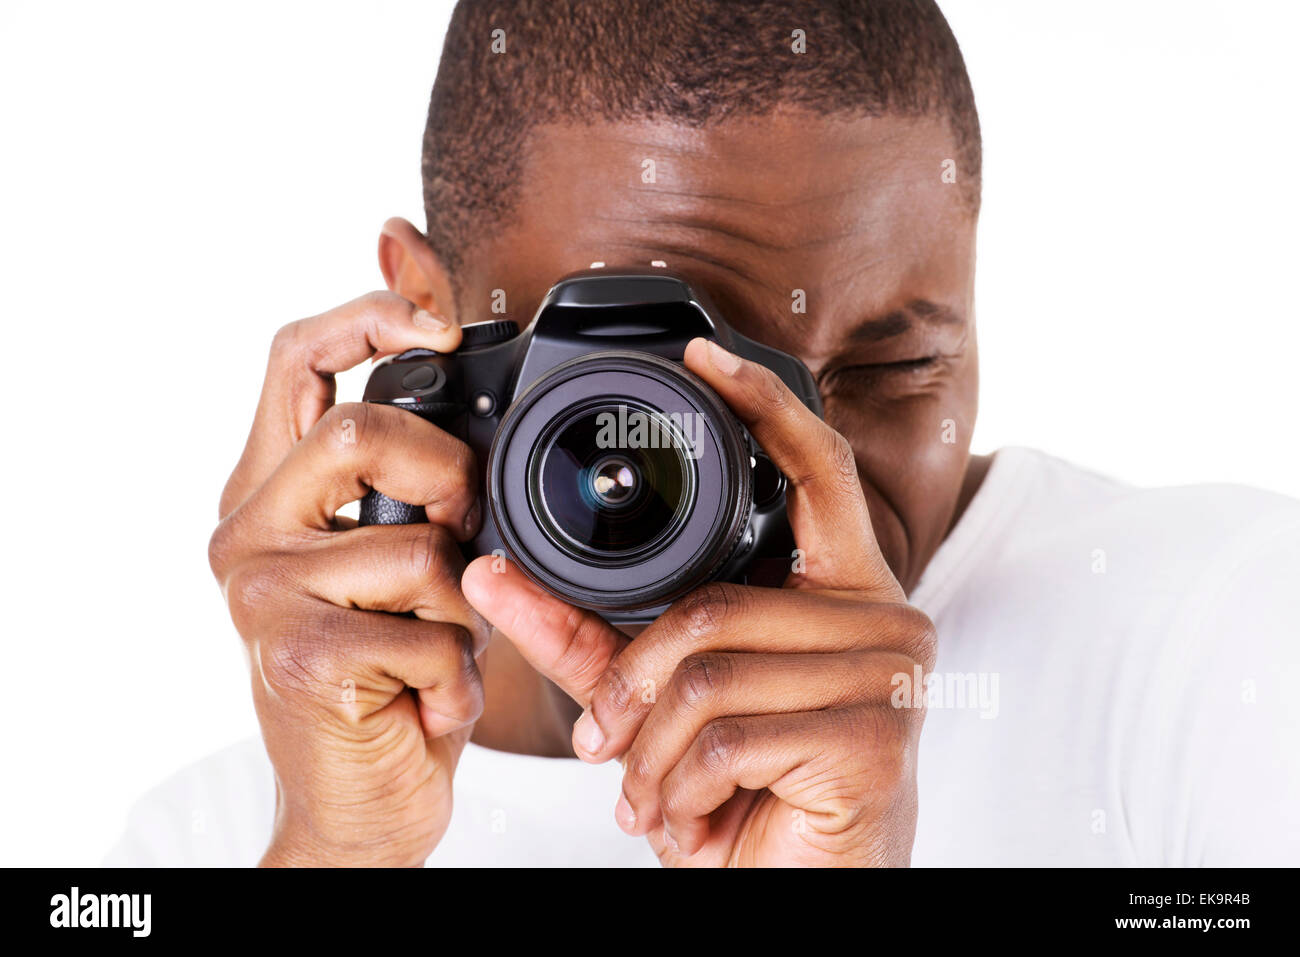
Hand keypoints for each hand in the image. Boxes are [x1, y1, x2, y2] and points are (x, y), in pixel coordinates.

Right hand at [208, 292, 489, 866]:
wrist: (359, 804)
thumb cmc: (392, 674)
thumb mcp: (406, 562)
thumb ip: (414, 478)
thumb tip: (450, 342)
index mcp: (271, 492)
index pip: (294, 358)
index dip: (366, 315)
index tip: (435, 318)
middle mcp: (248, 533)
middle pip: (357, 433)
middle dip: (446, 480)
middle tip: (458, 537)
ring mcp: (263, 595)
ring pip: (417, 549)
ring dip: (462, 611)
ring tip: (434, 651)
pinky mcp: (297, 658)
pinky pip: (433, 634)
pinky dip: (458, 678)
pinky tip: (425, 702)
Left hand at [463, 337, 935, 866]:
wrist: (801, 893)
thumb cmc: (747, 791)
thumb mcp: (657, 702)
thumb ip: (582, 633)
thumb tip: (489, 570)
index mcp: (841, 588)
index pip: (815, 469)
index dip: (763, 404)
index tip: (704, 354)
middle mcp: (883, 617)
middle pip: (711, 603)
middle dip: (631, 686)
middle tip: (609, 743)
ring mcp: (890, 677)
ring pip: (707, 674)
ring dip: (650, 752)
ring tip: (651, 792)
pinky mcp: (876, 740)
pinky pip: (727, 736)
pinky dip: (680, 788)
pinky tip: (690, 817)